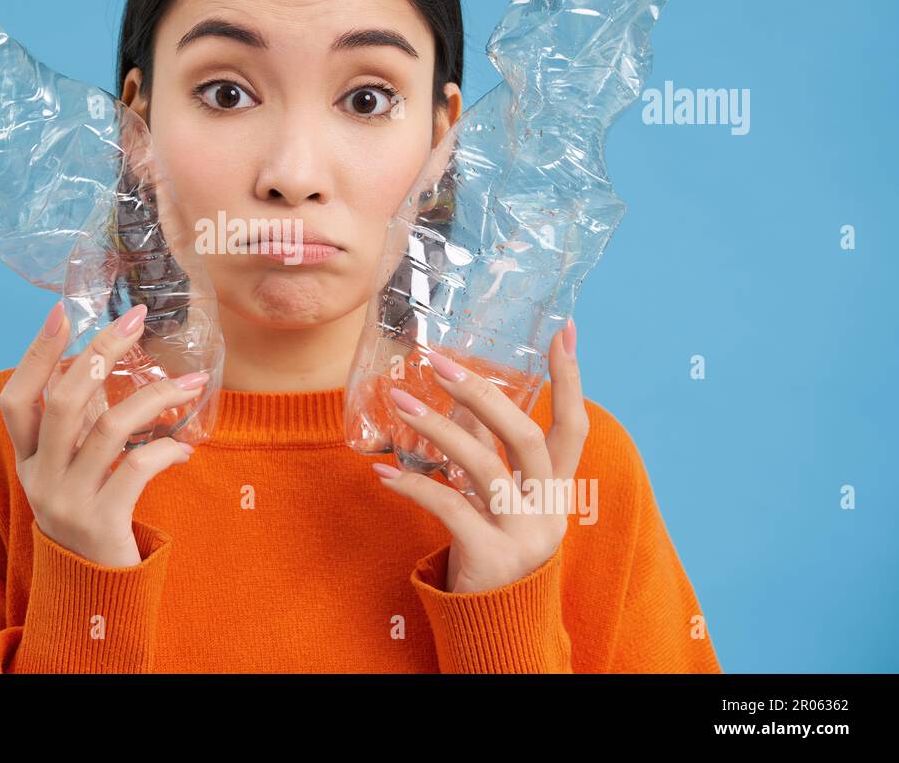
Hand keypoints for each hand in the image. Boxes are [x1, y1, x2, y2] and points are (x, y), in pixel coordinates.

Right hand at [0, 300, 209, 567]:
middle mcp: (40, 476)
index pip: (17, 398)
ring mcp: (68, 500)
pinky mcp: (102, 521)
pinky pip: (137, 468)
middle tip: (136, 320)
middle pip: (64, 401)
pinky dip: (166, 450)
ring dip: (155, 397)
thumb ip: (80, 424)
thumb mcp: (71, 468)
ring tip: (190, 382)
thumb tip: (102, 361)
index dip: (36, 354)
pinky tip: (185, 448)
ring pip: (109, 429)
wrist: (93, 590)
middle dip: (102, 352)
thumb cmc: (89, 512)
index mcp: (27, 458)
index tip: (61, 311)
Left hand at [372, 318, 588, 593]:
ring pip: (482, 466)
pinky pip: (449, 508)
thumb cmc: (492, 549)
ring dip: (436, 428)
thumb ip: (487, 450)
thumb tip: (462, 396)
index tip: (564, 330)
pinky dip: (413, 486)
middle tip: (438, 362)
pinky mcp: (490, 557)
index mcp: (556, 490)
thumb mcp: (496, 499)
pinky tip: (383, 474)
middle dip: (482, 394)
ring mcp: (523, 534)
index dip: (571, 380)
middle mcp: (548, 509)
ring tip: (398, 400)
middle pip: (524, 437)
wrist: (496, 627)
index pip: (574, 426)